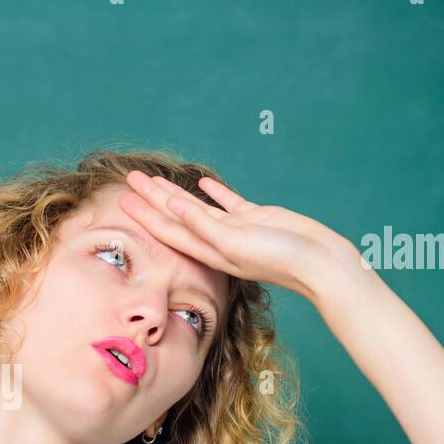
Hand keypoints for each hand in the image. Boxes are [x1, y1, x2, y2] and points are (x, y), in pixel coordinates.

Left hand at [119, 170, 363, 301]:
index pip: (169, 229)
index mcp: (210, 249)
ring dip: (176, 194)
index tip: (123, 199)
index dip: (145, 214)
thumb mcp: (237, 241)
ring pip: (198, 207)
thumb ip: (204, 225)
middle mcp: (218, 240)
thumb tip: (174, 206)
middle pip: (177, 216)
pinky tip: (203, 182)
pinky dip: (214, 192)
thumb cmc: (280, 258)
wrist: (321, 263)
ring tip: (155, 179)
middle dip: (153, 199)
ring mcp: (237, 229)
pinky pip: (228, 203)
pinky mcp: (257, 217)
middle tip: (130, 179)